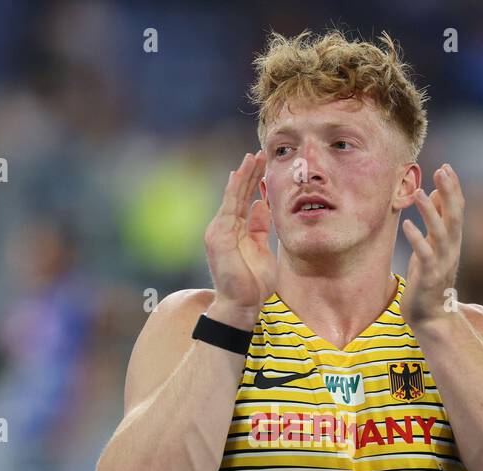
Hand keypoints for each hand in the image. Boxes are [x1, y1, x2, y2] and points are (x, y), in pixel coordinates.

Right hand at [203, 150, 276, 328]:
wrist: (242, 305)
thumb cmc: (253, 283)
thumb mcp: (262, 249)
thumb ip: (260, 228)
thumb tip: (262, 206)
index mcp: (235, 232)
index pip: (244, 201)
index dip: (253, 183)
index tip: (263, 165)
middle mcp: (224, 228)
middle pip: (237, 195)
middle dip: (249, 174)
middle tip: (259, 153)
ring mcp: (219, 231)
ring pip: (232, 196)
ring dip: (243, 175)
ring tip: (253, 156)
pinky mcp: (219, 235)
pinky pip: (229, 207)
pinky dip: (235, 189)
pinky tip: (241, 173)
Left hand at [400, 164, 464, 327]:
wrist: (430, 317)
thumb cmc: (428, 279)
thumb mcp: (433, 246)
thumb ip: (437, 221)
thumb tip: (438, 193)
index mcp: (452, 241)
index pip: (456, 210)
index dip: (453, 189)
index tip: (446, 168)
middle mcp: (451, 250)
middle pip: (453, 217)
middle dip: (449, 193)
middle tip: (442, 171)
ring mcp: (441, 264)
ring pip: (440, 234)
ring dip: (431, 212)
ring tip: (421, 193)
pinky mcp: (428, 277)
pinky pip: (424, 255)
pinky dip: (416, 239)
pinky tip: (406, 224)